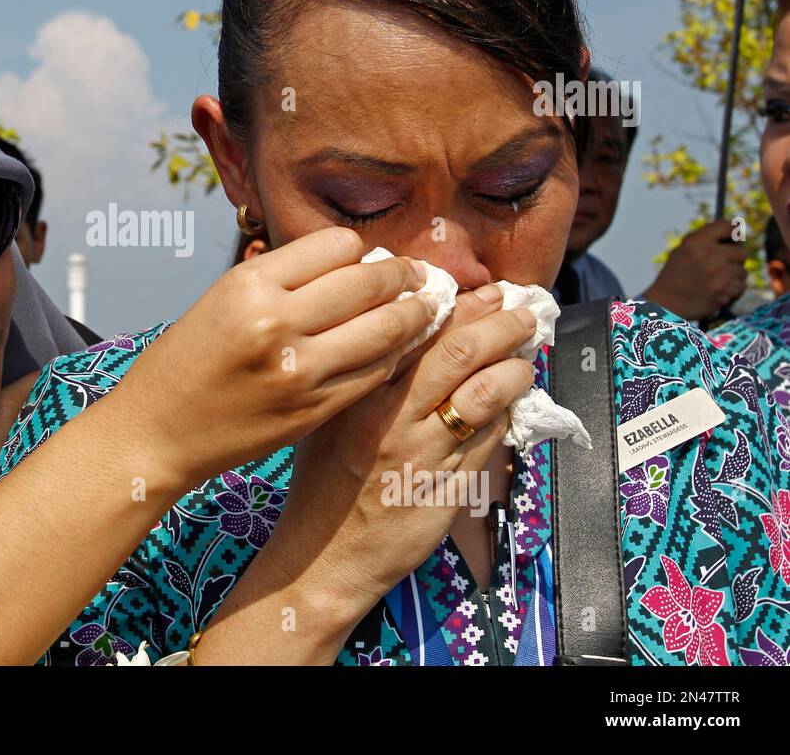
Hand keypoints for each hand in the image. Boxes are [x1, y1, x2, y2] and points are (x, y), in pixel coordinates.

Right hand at [107, 227, 435, 488]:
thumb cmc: (185, 362)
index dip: (363, 250)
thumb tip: (356, 263)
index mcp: (248, 283)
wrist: (154, 433)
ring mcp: (298, 370)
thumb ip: (284, 280)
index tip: (373, 259)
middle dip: (406, 276)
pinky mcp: (312, 411)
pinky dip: (397, 355)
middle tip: (423, 277)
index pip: (338, 245)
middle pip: (371, 282)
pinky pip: (375, 373)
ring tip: (428, 307)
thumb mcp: (221, 300)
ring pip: (386, 329)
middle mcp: (275, 321)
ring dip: (416, 314)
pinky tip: (402, 348)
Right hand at [263, 284, 535, 609]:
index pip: (415, 332)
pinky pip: (489, 439)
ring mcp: (422, 454)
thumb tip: (411, 335)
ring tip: (527, 353)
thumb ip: (363, 380)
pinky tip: (515, 400)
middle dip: (499, 323)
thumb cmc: (322, 486)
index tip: (484, 290)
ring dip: (515, 365)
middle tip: (521, 310)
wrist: (325, 558)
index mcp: (356, 394)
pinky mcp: (449, 488)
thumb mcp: (327, 421)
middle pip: (458, 352)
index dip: (459, 305)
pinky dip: (508, 412)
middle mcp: (389, 419)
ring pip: (484, 393)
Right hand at [643, 220, 746, 319]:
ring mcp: (717, 274)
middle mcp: (709, 255)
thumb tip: (735, 235)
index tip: (733, 241)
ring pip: (742, 271)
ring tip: (718, 282)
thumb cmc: (674, 276)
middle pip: (741, 252)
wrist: (665, 304)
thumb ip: (705, 241)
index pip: (728, 227)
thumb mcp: (682, 251)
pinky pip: (740, 287)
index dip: (734, 233)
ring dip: (733, 277)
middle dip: (735, 260)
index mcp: (696, 241)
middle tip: (724, 266)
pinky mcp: (723, 291)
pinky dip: (732, 291)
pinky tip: (719, 292)